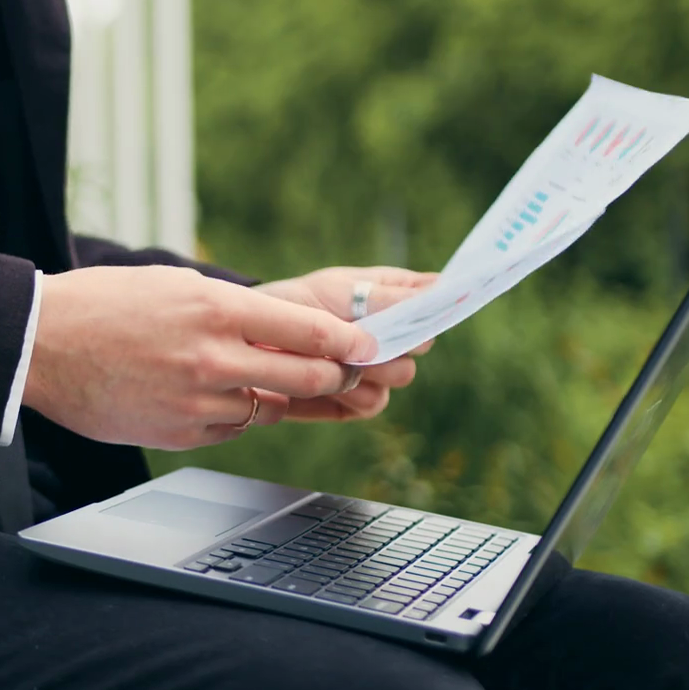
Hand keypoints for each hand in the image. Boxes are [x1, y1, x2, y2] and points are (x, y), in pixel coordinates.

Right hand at [26, 266, 377, 450]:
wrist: (41, 345)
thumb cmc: (105, 306)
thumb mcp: (177, 286)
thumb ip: (236, 309)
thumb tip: (293, 333)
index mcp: (217, 309)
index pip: (312, 331)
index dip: (351, 342)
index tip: (370, 345)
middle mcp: (214, 358)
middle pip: (309, 379)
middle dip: (336, 377)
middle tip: (343, 371)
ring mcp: (198, 402)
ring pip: (271, 407)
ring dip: (275, 395)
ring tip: (248, 374)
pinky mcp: (181, 434)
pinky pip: (232, 429)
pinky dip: (232, 414)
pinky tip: (204, 394)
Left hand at [253, 266, 437, 421]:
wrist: (247, 344)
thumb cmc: (291, 305)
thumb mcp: (338, 291)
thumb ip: (389, 295)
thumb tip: (441, 286)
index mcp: (389, 298)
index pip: (433, 300)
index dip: (438, 303)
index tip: (441, 304)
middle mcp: (388, 336)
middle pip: (422, 344)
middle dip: (395, 341)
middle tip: (365, 336)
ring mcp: (375, 371)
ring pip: (400, 376)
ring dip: (372, 368)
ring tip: (336, 357)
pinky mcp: (354, 402)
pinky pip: (374, 403)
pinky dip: (353, 394)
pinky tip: (327, 381)